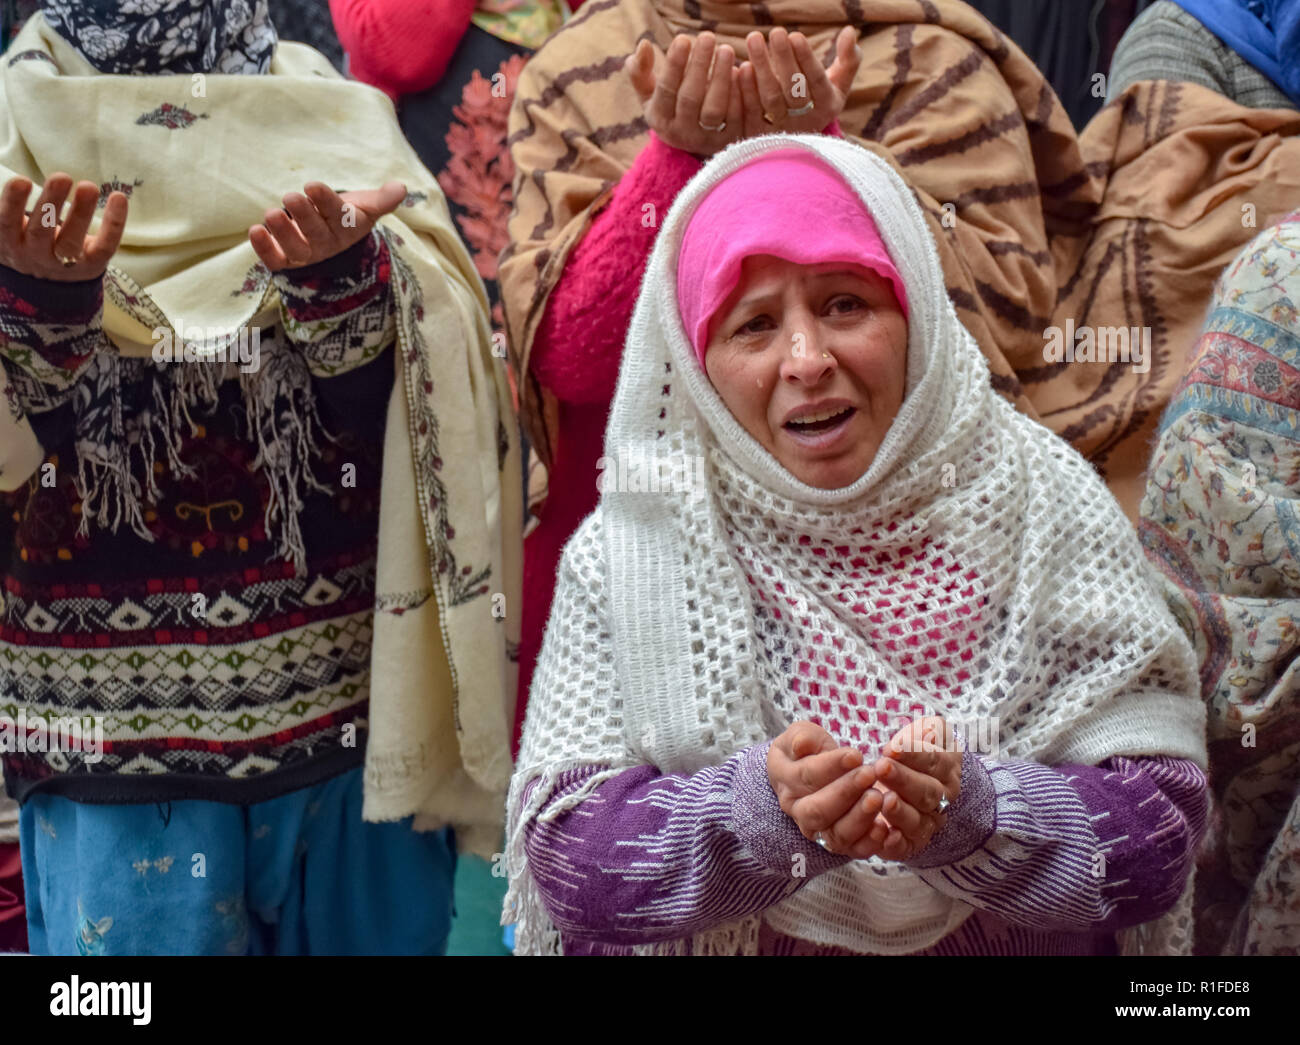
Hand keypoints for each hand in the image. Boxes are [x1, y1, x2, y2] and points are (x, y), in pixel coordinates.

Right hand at [0, 174, 127, 281]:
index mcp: (10, 241)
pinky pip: (105, 247)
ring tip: (88, 187)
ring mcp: (64, 264)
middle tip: (61, 177)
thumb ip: (10, 210)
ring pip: (72, 241)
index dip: (13, 203)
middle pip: (41, 231)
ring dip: (81, 213)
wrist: (48, 281)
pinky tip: (118, 198)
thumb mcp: (11, 229)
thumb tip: (15, 183)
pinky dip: (114, 224)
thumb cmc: (27, 240)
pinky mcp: (92, 265)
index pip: (7, 223)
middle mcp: (35, 254)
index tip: (22, 181)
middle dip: (51, 203)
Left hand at [249, 180, 406, 271]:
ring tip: (271, 214)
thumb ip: (381, 199)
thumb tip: (401, 188)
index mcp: (346, 229)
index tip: (312, 185)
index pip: (338, 216)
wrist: (331, 243)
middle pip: (316, 233)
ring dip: (283, 232)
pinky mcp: (284, 261)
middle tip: (290, 197)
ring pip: (296, 249)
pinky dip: (264, 249)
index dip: (325, 202)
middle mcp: (326, 245)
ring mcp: (305, 255)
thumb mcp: (365, 207)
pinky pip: (275, 260)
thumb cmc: (346, 217)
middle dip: (304, 215)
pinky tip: (255, 231)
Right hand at [626, 32, 741, 157]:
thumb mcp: (649, 94)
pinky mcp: (730, 140)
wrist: (694, 143)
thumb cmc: (670, 107)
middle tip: (708, 36)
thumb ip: (640, 71)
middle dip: (699, 65)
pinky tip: (742, 69)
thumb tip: (644, 44)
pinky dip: (739, 92)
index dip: (674, 64)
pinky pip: (736, 116)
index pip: (666, 90)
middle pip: (690, 98)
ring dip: (721, 77)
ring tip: (726, 49)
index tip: (683, 38)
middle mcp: (682, 134)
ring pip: (714, 109)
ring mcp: (707, 139)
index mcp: (661, 120)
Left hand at [736, 26, 859, 136]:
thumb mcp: (839, 82)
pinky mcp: (758, 134)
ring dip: (762, 67)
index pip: (817, 81)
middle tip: (776, 32)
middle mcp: (805, 120)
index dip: (806, 59)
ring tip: (754, 37)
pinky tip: (740, 66)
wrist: (798, 136)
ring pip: (770, 98)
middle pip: (793, 90)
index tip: (796, 35)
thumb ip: (848, 58)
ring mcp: (780, 128)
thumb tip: (849, 31)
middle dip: (784, 59)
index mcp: (826, 106)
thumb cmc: (819, 98)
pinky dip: (745, 89)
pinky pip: (750, 111)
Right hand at [767, 721, 889, 858]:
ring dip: (860, 817)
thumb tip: (802, 745)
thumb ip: (802, 736)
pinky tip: (885, 828)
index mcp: (785, 780)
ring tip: (879, 797)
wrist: (814, 774)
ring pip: (835, 834)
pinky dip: (870, 843)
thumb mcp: (802, 734)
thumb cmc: (811, 750)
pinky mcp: (841, 844)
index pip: (806, 776)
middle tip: (870, 774)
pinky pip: (854, 850)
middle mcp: (798, 810)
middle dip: (846, 792)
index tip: (855, 754)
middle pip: (818, 810)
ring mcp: (818, 831)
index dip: (831, 766)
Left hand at [870, 716, 963, 861]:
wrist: (926, 789)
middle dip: (903, 780)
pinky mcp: (910, 844)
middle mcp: (941, 799)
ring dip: (901, 812)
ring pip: (917, 821)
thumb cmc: (918, 755)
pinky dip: (896, 844)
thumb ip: (926, 731)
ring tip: (885, 801)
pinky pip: (906, 847)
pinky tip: (885, 836)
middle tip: (881, 767)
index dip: (914, 754)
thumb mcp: (926, 734)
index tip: (891, 748)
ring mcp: (927, 823)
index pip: (933, 760)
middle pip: (926, 791)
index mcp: (945, 769)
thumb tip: (924, 731)